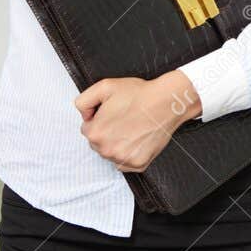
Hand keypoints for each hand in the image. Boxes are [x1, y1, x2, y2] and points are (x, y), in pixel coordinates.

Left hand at [75, 71, 201, 172]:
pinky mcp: (138, 164)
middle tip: (124, 119)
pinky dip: (130, 154)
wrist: (167, 102)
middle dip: (108, 133)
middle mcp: (107, 149)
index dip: (100, 119)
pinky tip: (138, 139)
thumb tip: (85, 116)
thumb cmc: (139, 94)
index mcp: (95, 132)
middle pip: (99, 144)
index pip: (88, 130)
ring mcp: (123, 159)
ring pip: (112, 153)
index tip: (113, 113)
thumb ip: (83, 101)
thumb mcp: (104, 86)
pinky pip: (126, 164)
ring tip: (133, 128)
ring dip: (119, 144)